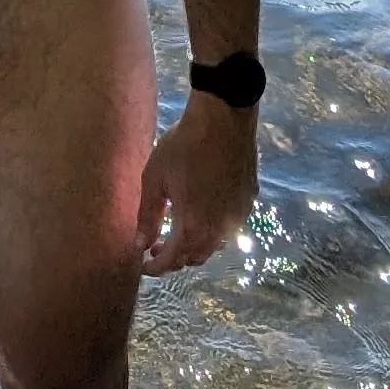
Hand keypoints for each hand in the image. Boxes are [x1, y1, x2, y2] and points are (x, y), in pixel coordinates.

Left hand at [135, 95, 256, 275]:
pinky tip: (200, 213)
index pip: (172, 260)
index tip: (142, 265)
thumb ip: (147, 216)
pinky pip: (227, 227)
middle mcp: (220, 229)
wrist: (224, 120)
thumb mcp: (155, 179)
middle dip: (174, 258)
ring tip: (176, 232)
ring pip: (213, 245)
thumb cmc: (183, 146)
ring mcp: (238, 217)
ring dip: (193, 245)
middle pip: (195, 257)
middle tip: (156, 247)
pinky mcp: (248, 203)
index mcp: (193, 226)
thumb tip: (140, 244)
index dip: (155, 268)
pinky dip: (211, 230)